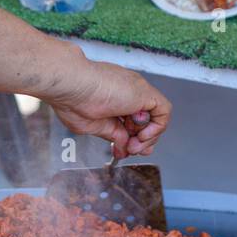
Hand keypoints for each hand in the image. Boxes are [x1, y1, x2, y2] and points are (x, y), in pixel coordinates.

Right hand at [47, 54, 171, 158]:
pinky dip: (157, 128)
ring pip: (156, 117)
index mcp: (114, 99)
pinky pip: (163, 112)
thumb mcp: (94, 126)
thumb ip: (113, 135)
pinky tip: (141, 136)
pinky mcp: (145, 93)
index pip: (132, 121)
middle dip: (141, 141)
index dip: (132, 138)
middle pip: (145, 121)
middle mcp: (128, 94)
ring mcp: (137, 93)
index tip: (124, 150)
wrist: (72, 86)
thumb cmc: (73, 101)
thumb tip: (124, 147)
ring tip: (133, 146)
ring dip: (148, 138)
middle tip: (131, 151)